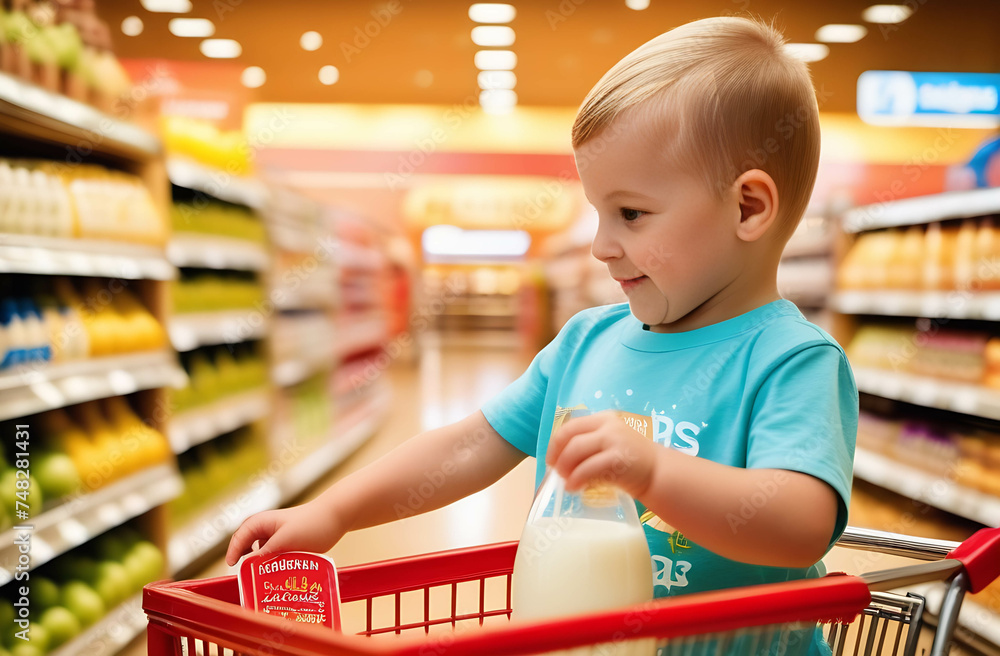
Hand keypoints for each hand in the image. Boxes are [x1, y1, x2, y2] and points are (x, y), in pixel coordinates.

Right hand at [225, 500, 345, 565]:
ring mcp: (278, 535)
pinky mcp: (289, 542)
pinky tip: (278, 575)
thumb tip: (248, 566)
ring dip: (260, 565)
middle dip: (245, 561)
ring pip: (262, 552)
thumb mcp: (286, 541)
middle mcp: (267, 527)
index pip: (239, 537)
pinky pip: (275, 556)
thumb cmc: (312, 524)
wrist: (338, 515)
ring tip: (261, 579)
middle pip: (247, 545)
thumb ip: (266, 553)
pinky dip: (273, 565)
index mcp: (262, 522)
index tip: (231, 567)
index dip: (232, 552)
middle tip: (246, 577)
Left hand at [545, 411, 658, 497]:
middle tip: (556, 472)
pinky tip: (574, 487)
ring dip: (565, 468)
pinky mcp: (618, 458)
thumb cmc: (629, 461)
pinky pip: (587, 468)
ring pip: (575, 450)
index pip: (571, 425)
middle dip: (557, 455)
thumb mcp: (609, 443)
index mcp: (604, 418)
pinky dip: (576, 479)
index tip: (551, 459)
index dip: (556, 443)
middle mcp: (608, 425)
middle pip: (569, 436)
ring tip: (565, 482)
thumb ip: (589, 444)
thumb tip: (558, 461)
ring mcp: (614, 440)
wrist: (658, 472)